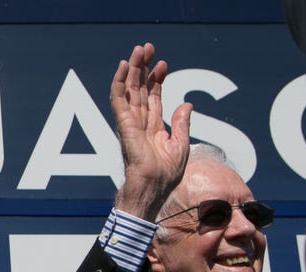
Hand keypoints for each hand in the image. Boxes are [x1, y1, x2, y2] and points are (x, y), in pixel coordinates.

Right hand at [110, 42, 192, 218]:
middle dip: (144, 68)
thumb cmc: (164, 177)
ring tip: (138, 49)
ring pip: (130, 89)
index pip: (154, 98)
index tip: (163, 64)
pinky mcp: (124, 124)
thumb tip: (186, 104)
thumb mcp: (181, 146)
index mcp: (153, 128)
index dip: (158, 80)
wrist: (152, 189)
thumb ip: (182, 124)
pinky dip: (119, 82)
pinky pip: (119, 99)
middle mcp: (140, 123)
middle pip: (140, 89)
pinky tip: (123, 66)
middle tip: (147, 47)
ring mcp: (130, 123)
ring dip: (132, 69)